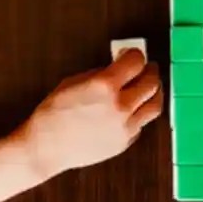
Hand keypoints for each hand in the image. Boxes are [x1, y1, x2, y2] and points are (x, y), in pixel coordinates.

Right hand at [15, 49, 162, 178]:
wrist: (46, 147)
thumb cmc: (53, 114)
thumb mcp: (74, 82)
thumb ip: (100, 73)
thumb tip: (119, 66)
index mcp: (104, 86)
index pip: (136, 62)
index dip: (136, 54)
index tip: (134, 54)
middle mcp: (119, 106)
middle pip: (151, 82)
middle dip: (150, 71)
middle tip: (147, 68)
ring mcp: (125, 126)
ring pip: (155, 105)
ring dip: (155, 92)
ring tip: (151, 87)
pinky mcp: (125, 142)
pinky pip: (142, 123)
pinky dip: (140, 113)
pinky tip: (133, 108)